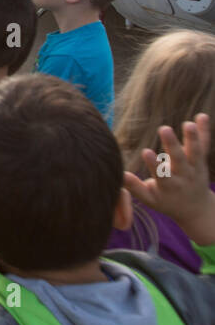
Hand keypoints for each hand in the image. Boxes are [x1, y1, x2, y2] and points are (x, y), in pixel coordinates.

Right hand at [123, 113, 214, 245]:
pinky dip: (204, 131)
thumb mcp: (150, 199)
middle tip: (164, 128)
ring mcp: (195, 168)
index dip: (153, 163)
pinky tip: (202, 116)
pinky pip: (204, 145)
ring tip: (188, 124)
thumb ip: (135, 187)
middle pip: (179, 159)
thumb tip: (120, 173)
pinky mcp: (201, 161)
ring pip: (195, 152)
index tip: (145, 151)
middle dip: (172, 144)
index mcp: (169, 187)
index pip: (161, 174)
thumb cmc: (166, 201)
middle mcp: (184, 176)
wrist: (196, 209)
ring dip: (192, 138)